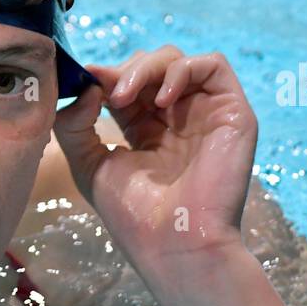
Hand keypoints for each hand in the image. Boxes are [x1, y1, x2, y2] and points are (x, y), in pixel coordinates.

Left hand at [55, 46, 304, 305]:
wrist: (175, 245)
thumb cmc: (135, 216)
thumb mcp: (89, 166)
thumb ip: (74, 125)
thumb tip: (85, 86)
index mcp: (146, 132)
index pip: (127, 85)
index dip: (105, 76)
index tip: (82, 78)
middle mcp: (178, 119)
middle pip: (152, 66)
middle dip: (125, 71)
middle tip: (107, 93)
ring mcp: (205, 114)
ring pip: (178, 60)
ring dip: (146, 68)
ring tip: (124, 97)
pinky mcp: (232, 113)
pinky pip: (213, 65)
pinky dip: (182, 70)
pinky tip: (161, 101)